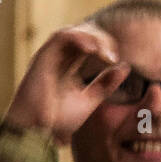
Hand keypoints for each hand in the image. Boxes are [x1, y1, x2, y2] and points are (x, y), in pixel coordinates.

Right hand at [6, 23, 131, 144]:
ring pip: (71, 32)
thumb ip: (105, 84)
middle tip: (112, 57)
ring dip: (91, 38)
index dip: (103, 45)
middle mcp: (55, 57)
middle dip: (101, 40)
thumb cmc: (55, 118)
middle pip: (80, 34)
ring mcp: (48, 56)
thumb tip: (124, 67)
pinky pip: (61, 37)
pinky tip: (93, 49)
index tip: (114, 60)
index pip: (86, 44)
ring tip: (105, 52)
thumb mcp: (89, 99)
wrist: (36, 130)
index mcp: (65, 65)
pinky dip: (79, 38)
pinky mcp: (42, 58)